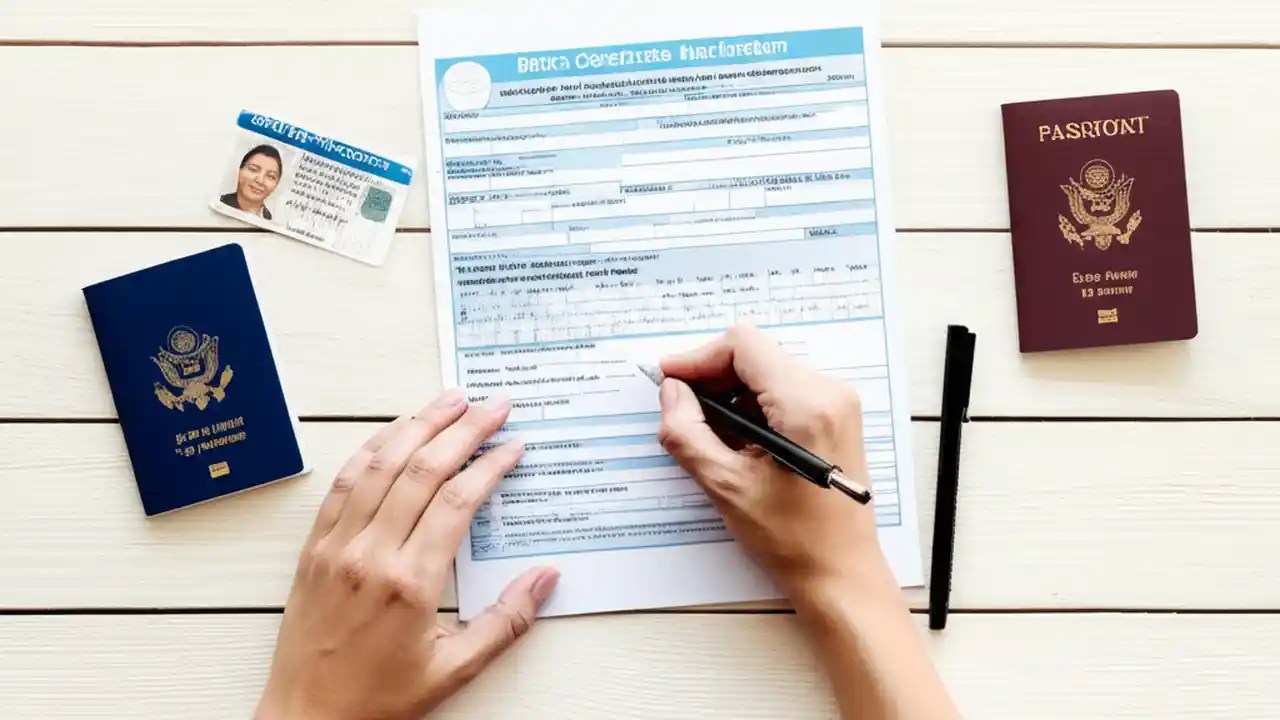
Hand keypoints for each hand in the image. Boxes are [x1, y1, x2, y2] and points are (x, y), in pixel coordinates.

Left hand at [256, 390, 558, 719]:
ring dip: (417, 425)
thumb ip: (507, 621)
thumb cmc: (379, 698)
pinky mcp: (314, 547)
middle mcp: (371, 554)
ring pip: (380, 465)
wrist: (308, 718)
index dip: (489, 465)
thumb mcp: (455, 669)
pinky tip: (393, 432)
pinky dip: (371, 449)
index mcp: (410, 583)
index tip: (513, 445)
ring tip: (449, 400)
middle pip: (422, 470)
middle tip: (493, 405)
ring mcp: (338, 546)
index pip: (456, 502)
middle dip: (463, 430)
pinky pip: (343, 484)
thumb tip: (547, 577)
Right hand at [657, 325, 888, 598]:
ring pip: (766, 372)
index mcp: (806, 404)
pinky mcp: (834, 418)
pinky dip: (751, 407)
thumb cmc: (793, 540)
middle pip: (755, 355)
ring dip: (730, 395)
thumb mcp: (726, 486)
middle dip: (712, 378)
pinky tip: (735, 442)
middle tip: (681, 412)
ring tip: (708, 434)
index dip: (698, 358)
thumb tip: (672, 393)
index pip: (743, 345)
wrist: (841, 574)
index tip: (670, 383)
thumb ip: (688, 432)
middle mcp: (828, 392)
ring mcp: (836, 404)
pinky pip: (783, 391)